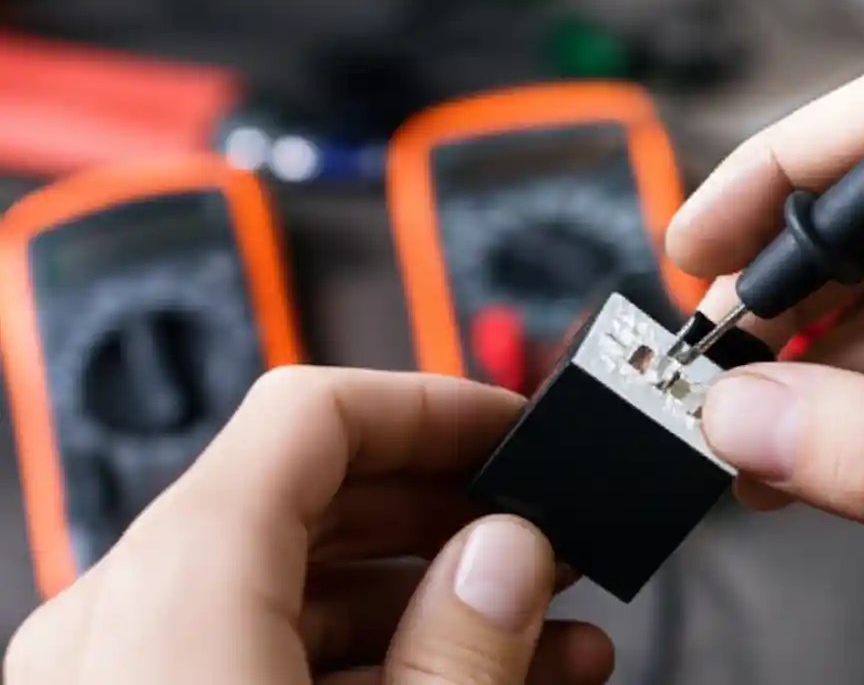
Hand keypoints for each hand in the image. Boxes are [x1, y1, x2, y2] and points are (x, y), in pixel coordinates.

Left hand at [4, 367, 613, 684]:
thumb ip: (461, 644)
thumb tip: (508, 551)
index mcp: (169, 595)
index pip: (309, 413)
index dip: (432, 403)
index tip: (515, 430)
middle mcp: (118, 623)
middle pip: (308, 495)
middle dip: (451, 511)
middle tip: (549, 536)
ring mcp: (118, 680)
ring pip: (294, 585)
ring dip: (429, 599)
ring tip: (546, 633)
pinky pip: (261, 651)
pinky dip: (370, 656)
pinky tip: (478, 679)